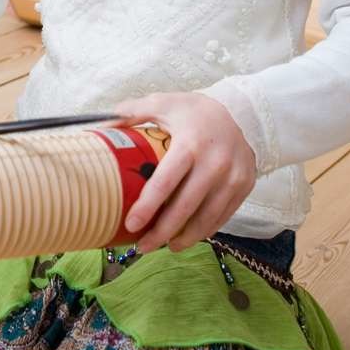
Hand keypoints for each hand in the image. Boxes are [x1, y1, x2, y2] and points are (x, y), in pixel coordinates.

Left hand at [117, 91, 256, 253]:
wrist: (241, 113)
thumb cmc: (194, 112)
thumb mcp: (164, 103)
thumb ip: (134, 111)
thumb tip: (105, 123)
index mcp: (190, 143)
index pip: (165, 182)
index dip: (147, 207)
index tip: (131, 225)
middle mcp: (214, 163)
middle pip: (185, 207)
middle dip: (162, 232)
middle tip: (143, 246)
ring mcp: (233, 177)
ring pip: (207, 218)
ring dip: (185, 238)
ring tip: (165, 247)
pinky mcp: (244, 187)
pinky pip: (223, 216)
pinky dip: (204, 230)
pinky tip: (188, 236)